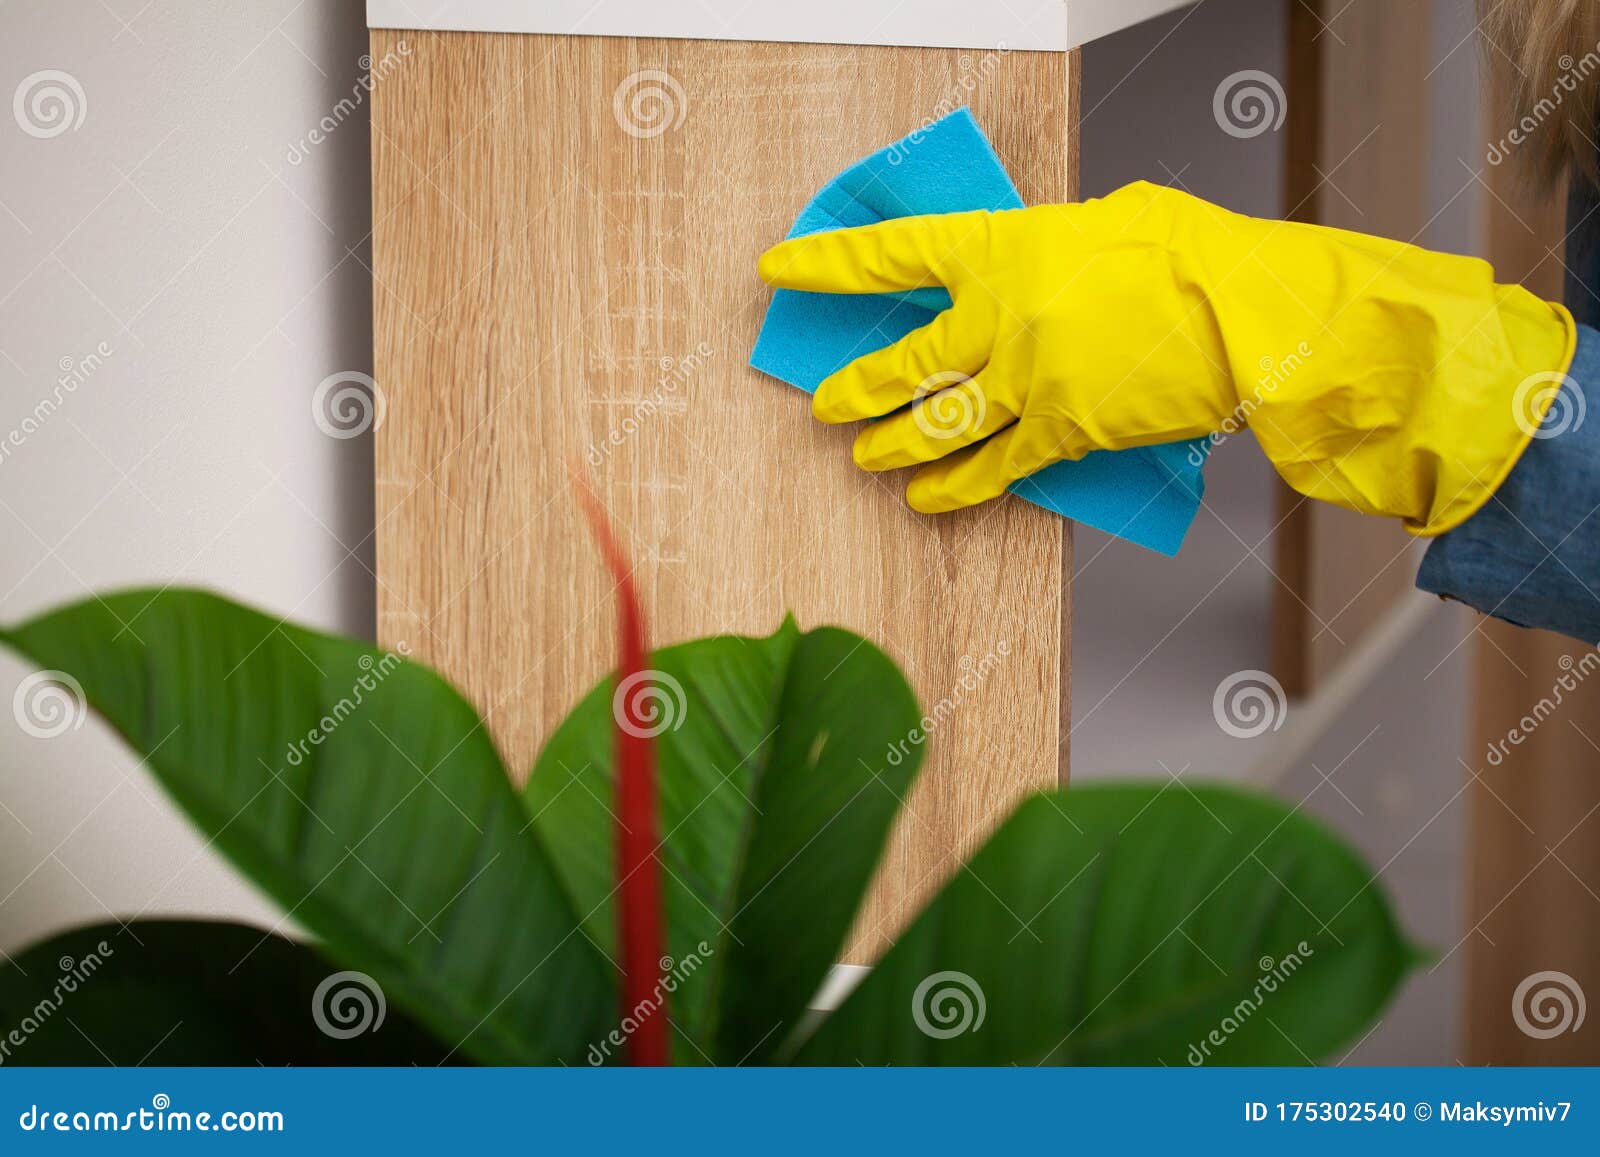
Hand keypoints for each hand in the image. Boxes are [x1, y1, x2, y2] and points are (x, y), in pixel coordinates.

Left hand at [758, 182, 1574, 534]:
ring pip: (937, 427)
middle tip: (825, 404)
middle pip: (902, 366)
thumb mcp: (1103, 219)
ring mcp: (1028, 384)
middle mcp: (1000, 321)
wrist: (1249, 316)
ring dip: (891, 447)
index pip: (890, 257)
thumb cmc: (1187, 253)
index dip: (828, 266)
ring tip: (863, 458)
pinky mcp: (1064, 434)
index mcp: (1001, 251)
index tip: (781, 270)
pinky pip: (994, 471)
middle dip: (855, 391)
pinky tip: (926, 500)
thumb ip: (1042, 248)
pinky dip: (956, 490)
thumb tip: (1017, 272)